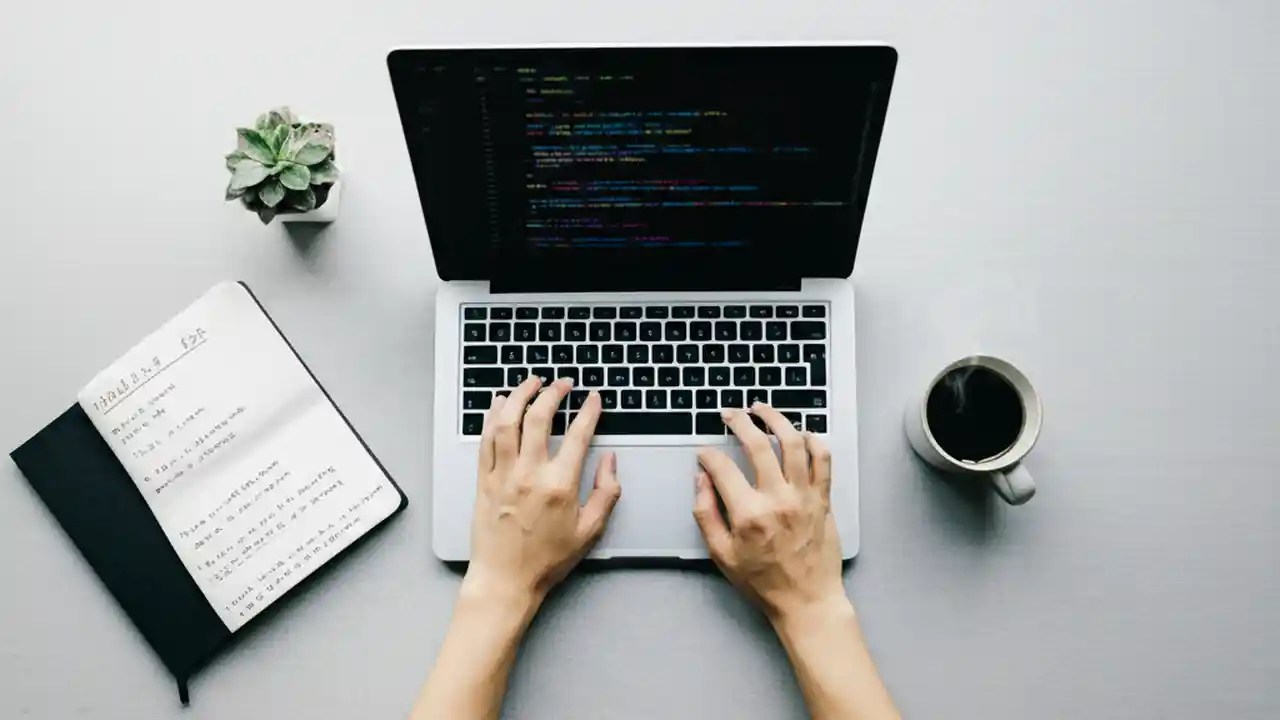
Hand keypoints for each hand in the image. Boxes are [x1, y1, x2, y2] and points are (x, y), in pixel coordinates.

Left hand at [465, 376, 620, 605]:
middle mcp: (529, 474)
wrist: (505, 580)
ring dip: (519, 395)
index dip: (589, 411)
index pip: (578, 435)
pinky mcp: (483, 480)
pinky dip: (492, 416)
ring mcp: (502, 475)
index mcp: (559, 485)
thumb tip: (611, 462)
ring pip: (507, 421)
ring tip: (531, 383)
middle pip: (540, 417)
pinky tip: (500, 404)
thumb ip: (606, 493)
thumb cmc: (546, 560)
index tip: (593, 398)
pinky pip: (485, 439)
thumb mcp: (590, 531)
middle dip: (553, 392)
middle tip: (562, 383)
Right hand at [693, 403, 845, 622]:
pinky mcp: (823, 500)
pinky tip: (802, 434)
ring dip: (777, 419)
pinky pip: (823, 461)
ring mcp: (804, 497)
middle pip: (757, 444)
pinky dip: (815, 441)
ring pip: (794, 443)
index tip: (704, 453)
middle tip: (730, 414)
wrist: (806, 600)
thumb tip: (701, 480)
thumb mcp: (721, 554)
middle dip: (739, 422)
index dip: (707, 455)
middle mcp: (777, 499)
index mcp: (748, 514)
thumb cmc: (763, 582)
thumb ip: (706, 514)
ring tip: (763, 409)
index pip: (722, 468)